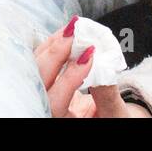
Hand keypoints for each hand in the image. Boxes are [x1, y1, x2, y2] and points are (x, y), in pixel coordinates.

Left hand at [35, 16, 151, 117]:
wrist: (111, 116)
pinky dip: (53, 44)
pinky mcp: (48, 79)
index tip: (89, 55)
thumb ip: (106, 94)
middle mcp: (47, 109)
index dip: (70, 76)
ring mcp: (45, 93)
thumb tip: (103, 66)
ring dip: (53, 45)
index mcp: (62, 122)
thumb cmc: (115, 118)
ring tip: (72, 28)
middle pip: (39, 81)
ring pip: (36, 67)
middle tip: (74, 34)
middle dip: (55, 54)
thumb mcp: (115, 113)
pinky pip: (42, 60)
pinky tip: (67, 32)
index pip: (56, 101)